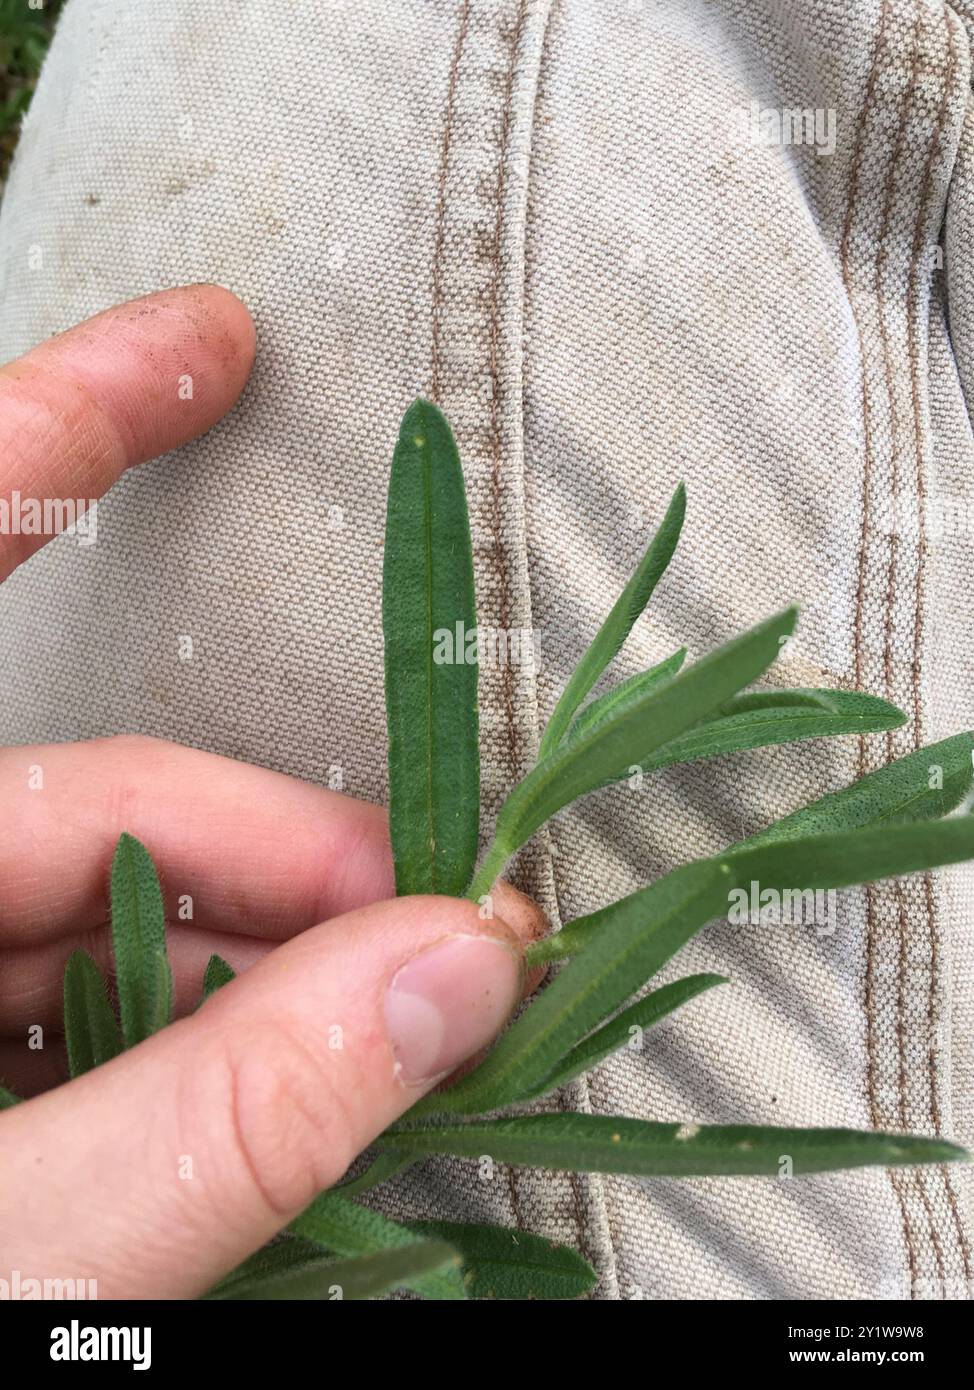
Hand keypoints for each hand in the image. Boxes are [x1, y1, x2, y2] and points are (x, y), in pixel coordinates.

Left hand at [0, 288, 540, 1297]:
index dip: (69, 421)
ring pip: (81, 918)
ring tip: (382, 1022)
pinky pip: (61, 1004)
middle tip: (441, 929)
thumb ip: (218, 1115)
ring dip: (244, 961)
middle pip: (69, 796)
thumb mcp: (7, 1249)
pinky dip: (180, 1031)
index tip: (218, 337)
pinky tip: (273, 1071)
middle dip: (272, 844)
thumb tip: (454, 969)